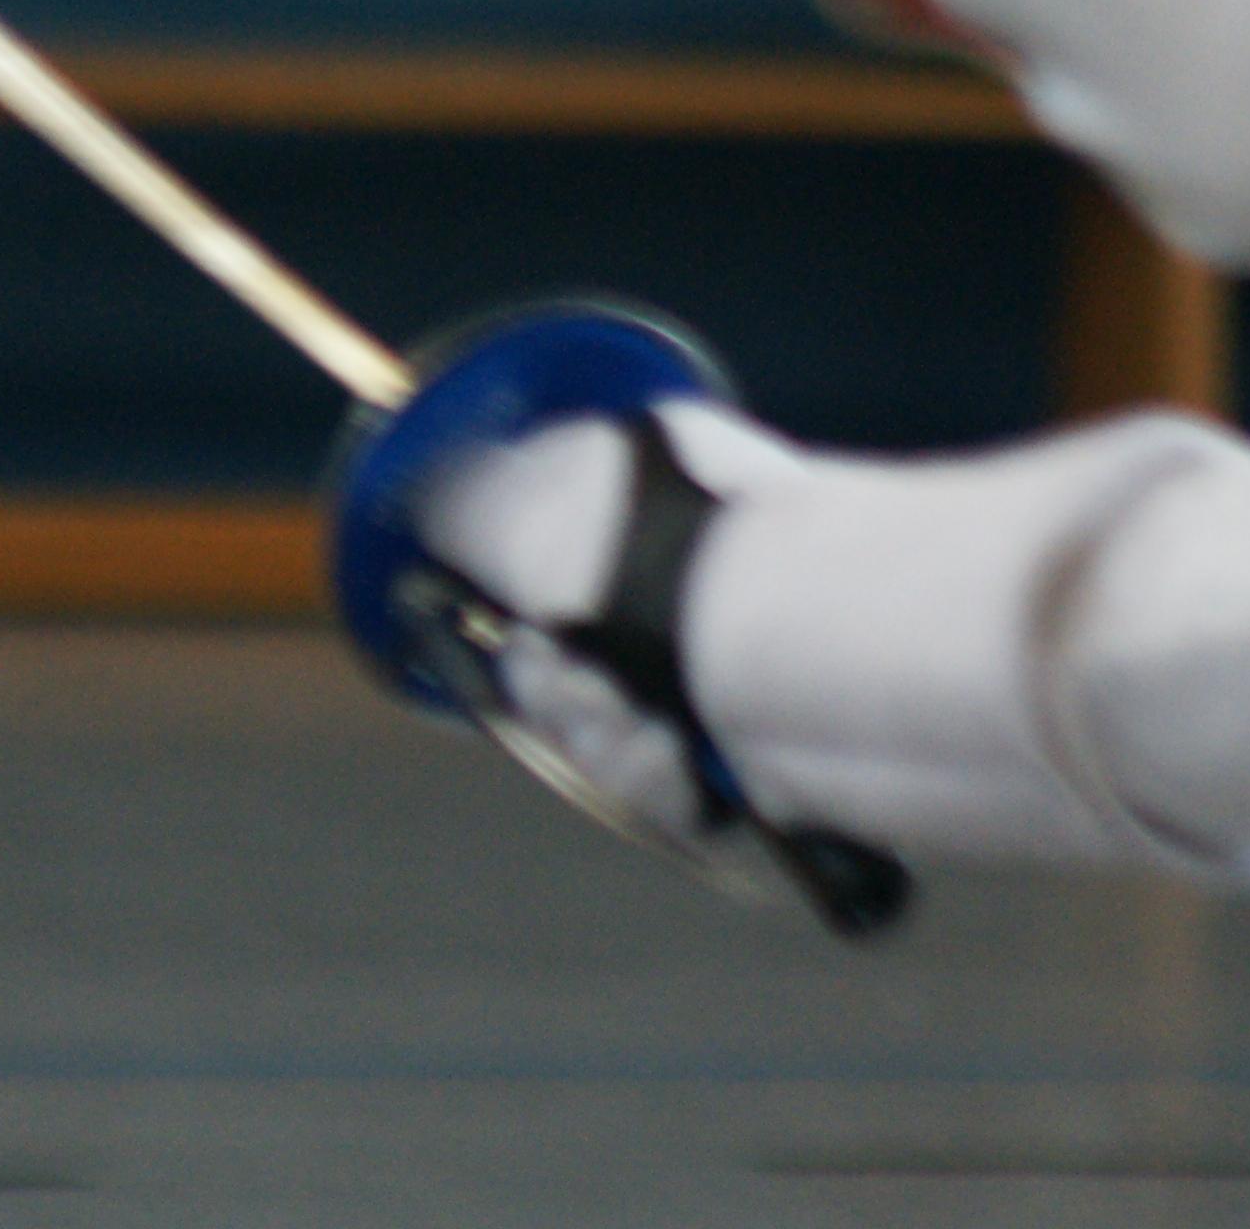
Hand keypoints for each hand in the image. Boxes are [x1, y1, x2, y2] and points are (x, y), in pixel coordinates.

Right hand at [326, 300, 912, 935]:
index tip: (492, 617)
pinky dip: (665, 780)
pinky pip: (668, 779)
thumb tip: (410, 503)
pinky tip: (696, 764)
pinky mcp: (768, 737)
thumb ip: (449, 501)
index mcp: (640, 469)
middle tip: (580, 676)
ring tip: (654, 726)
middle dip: (548, 682)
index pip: (528, 532)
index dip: (490, 589)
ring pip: (602, 722)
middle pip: (555, 645)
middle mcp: (687, 550)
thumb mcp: (523, 507)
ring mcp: (729, 648)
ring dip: (601, 736)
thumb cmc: (675, 563)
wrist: (839, 659)